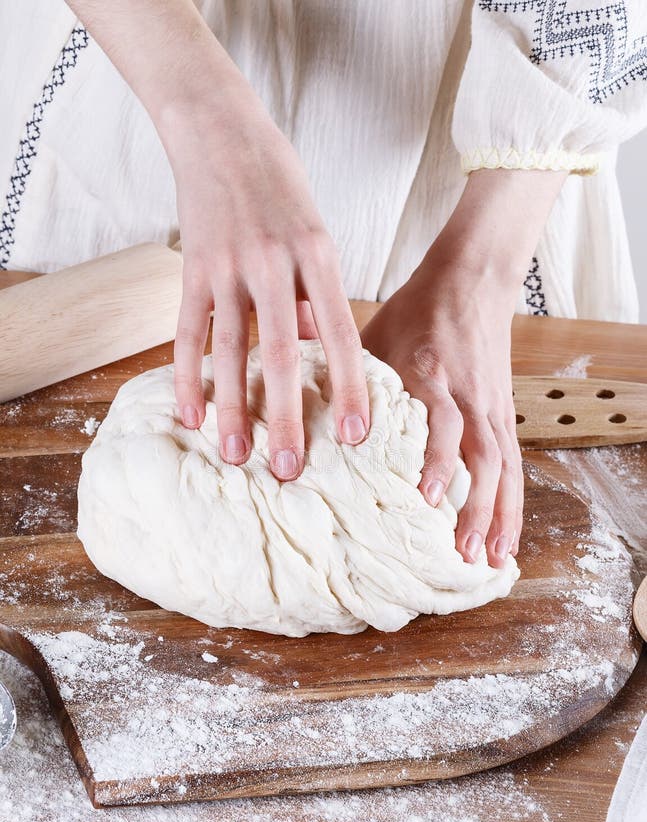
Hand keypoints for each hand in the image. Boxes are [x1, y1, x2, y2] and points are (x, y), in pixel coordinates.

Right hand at [65, 0, 368, 480]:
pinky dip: (188, 377)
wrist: (219, 131)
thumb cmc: (279, 184)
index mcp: (317, 256)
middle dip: (287, 416)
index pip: (340, 334)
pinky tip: (190, 417)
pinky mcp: (192, 270)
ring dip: (233, 410)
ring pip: (230, 353)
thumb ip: (316, 293)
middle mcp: (273, 265)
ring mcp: (227, 268)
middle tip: (290, 470)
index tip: (356, 436)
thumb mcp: (315, 231)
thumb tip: (314, 350)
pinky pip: (188, 333)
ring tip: (236, 457)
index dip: (350, 387)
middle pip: (283, 355)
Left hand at [362, 169, 565, 567]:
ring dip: (499, 513)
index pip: (441, 417)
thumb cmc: (416, 309)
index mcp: (430, 371)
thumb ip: (344, 369)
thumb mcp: (375, 332)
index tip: (422, 496)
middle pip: (483, 454)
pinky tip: (506, 538)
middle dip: (475, 504)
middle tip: (458, 550)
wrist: (474, 278)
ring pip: (504, 466)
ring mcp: (491, 406)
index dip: (436, 456)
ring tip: (489, 560)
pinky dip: (513, 502)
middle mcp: (466, 393)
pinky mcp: (503, 413)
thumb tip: (289, 399)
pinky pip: (514, 463)